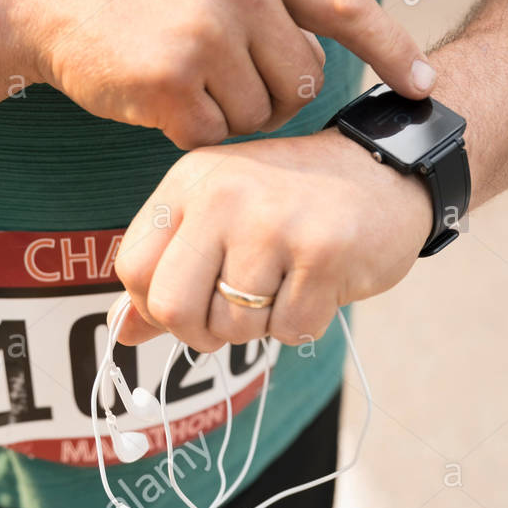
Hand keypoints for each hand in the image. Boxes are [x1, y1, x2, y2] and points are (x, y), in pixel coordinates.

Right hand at [1, 0, 434, 148]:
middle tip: (225, 81)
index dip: (391, 49)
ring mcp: (205, 33)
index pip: (345, 4)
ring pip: (262, 116)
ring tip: (181, 78)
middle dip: (275, 96)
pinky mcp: (172, 83)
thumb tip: (318, 45)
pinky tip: (157, 98)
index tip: (426, 86)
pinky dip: (191, 132)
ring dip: (229, 117)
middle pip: (304, 80)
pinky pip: (216, 137)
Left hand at [111, 129, 435, 350]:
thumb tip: (123, 335)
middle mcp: (224, 195)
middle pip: (173, 309)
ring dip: (261, 327)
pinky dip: (303, 324)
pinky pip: (289, 330)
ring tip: (286, 285)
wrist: (384, 173)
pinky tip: (318, 286)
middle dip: (203, 332)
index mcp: (190, 183)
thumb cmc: (293, 204)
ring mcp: (273, 223)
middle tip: (235, 315)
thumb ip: (169, 272)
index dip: (155, 307)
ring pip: (234, 327)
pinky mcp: (322, 254)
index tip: (192, 302)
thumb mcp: (220, 220)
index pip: (133, 270)